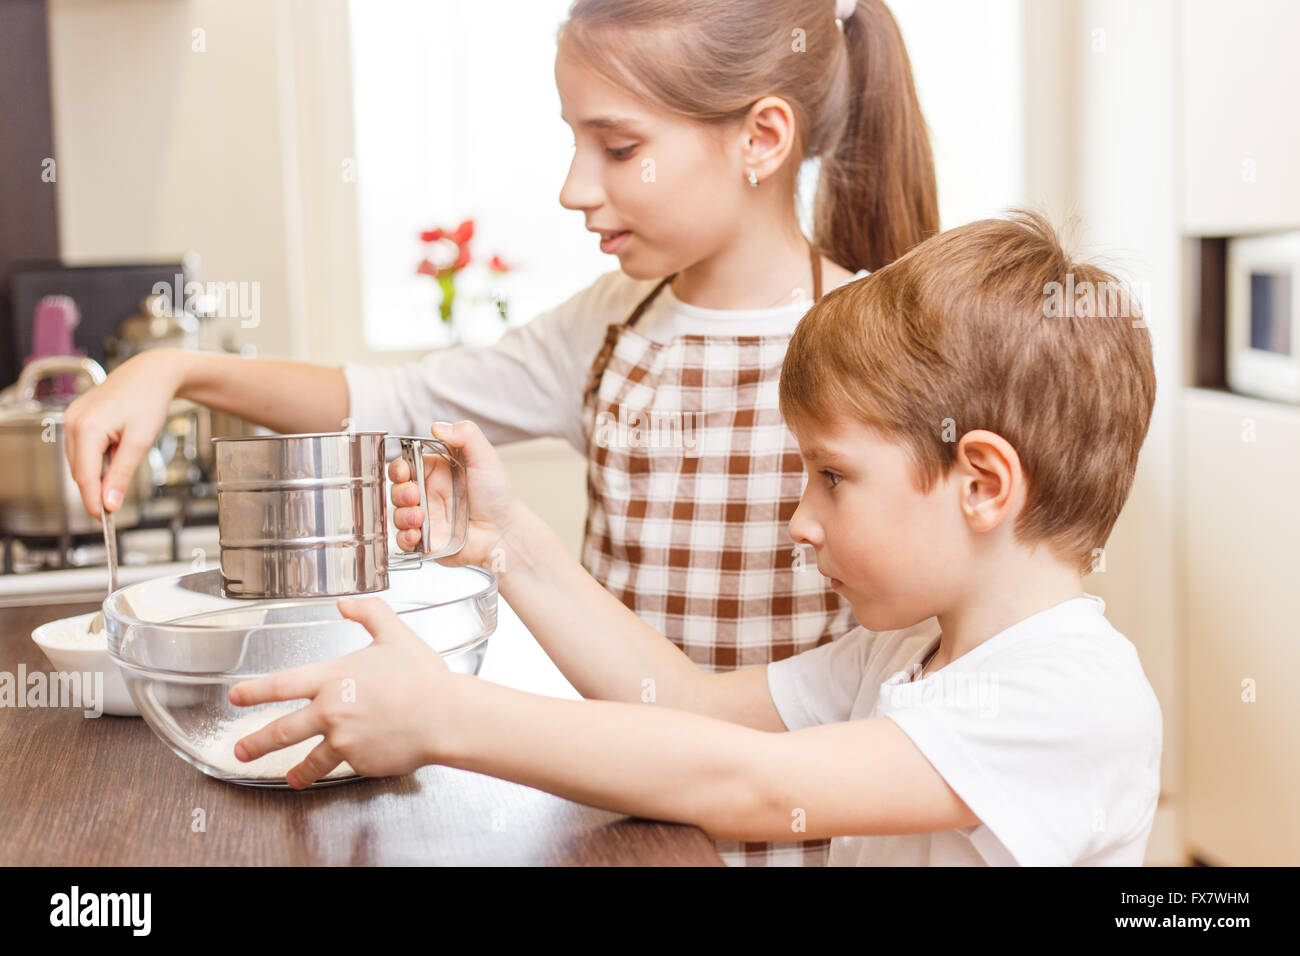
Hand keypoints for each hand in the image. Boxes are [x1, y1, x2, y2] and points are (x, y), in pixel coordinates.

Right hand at [63, 350, 182, 516]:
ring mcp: (72, 418)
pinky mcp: (76, 416)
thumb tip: (110, 503)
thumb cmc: (149, 401)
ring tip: (123, 462)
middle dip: (97, 488)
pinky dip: (97, 457)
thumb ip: (122, 475)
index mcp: (87, 428)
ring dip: (98, 471)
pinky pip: (82, 447)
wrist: (151, 373)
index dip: (93, 501)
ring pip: (80, 461)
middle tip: (116, 504)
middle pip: (80, 471)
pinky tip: (115, 451)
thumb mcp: (140, 442)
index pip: (84, 477)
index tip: (104, 520)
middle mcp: (73, 422)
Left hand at [227, 597, 460, 787]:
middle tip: (241, 750)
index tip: (235, 697)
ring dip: (296, 771)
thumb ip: (369, 613)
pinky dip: (349, 763)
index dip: (253, 691)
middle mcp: (331, 712)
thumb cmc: (423, 677)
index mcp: (333, 678)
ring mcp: (344, 741)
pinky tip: (358, 758)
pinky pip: (347, 765)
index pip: (281, 685)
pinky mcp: (360, 763)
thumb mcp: (395, 634)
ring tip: (291, 777)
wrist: (445, 716)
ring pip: (310, 761)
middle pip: (280, 732)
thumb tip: (346, 603)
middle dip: (255, 742)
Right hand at [389, 420, 524, 568]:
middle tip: (414, 496)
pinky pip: (403, 540)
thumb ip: (465, 435)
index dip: (398, 468)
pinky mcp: (426, 541)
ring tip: (420, 518)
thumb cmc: (498, 496)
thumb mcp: (486, 458)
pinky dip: (404, 538)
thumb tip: (437, 426)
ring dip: (402, 515)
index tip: (403, 472)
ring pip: (397, 515)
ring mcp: (426, 518)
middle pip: (397, 489)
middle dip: (399, 492)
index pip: (406, 465)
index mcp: (437, 472)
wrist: (505, 532)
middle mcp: (429, 494)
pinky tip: (416, 535)